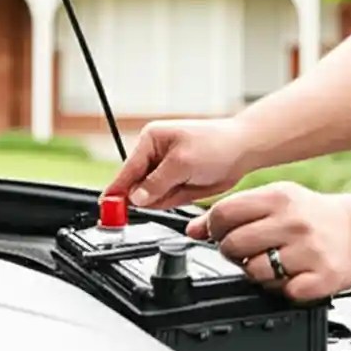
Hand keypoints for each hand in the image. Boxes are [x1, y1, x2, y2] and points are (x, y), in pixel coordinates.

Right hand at [105, 119, 252, 208]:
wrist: (243, 150)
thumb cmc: (216, 145)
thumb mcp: (183, 163)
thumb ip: (157, 183)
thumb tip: (136, 198)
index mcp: (150, 140)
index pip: (126, 170)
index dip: (116, 192)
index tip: (107, 209)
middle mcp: (154, 154)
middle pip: (135, 186)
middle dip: (145, 197)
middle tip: (160, 198)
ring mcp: (164, 170)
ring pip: (150, 196)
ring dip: (163, 199)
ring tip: (187, 183)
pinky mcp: (175, 183)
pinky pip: (165, 200)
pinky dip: (173, 201)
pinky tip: (190, 188)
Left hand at [186, 181, 350, 300]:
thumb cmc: (312, 216)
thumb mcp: (275, 201)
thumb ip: (234, 211)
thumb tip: (193, 229)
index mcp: (279, 197)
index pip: (224, 214)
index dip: (215, 229)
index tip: (223, 235)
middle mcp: (294, 222)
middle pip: (233, 246)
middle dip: (233, 254)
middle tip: (248, 252)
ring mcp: (309, 250)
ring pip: (254, 272)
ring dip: (257, 274)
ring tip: (274, 263)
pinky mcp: (322, 277)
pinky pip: (283, 292)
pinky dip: (283, 289)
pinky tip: (293, 275)